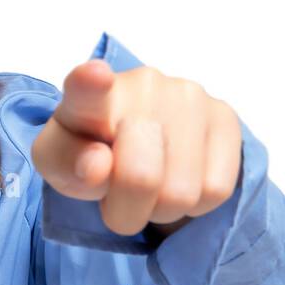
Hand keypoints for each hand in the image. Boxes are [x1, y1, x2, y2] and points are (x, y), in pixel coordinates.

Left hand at [31, 59, 242, 236]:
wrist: (136, 146)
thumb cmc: (90, 152)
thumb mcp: (60, 164)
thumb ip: (66, 164)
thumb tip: (98, 166)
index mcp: (86, 95)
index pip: (87, 89)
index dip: (90, 85)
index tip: (93, 77)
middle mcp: (141, 84)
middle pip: (140, 178)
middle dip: (128, 205)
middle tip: (120, 189)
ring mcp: (189, 96)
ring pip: (182, 193)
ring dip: (162, 207)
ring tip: (150, 184)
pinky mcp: (224, 116)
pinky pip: (215, 190)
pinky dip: (195, 204)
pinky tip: (179, 177)